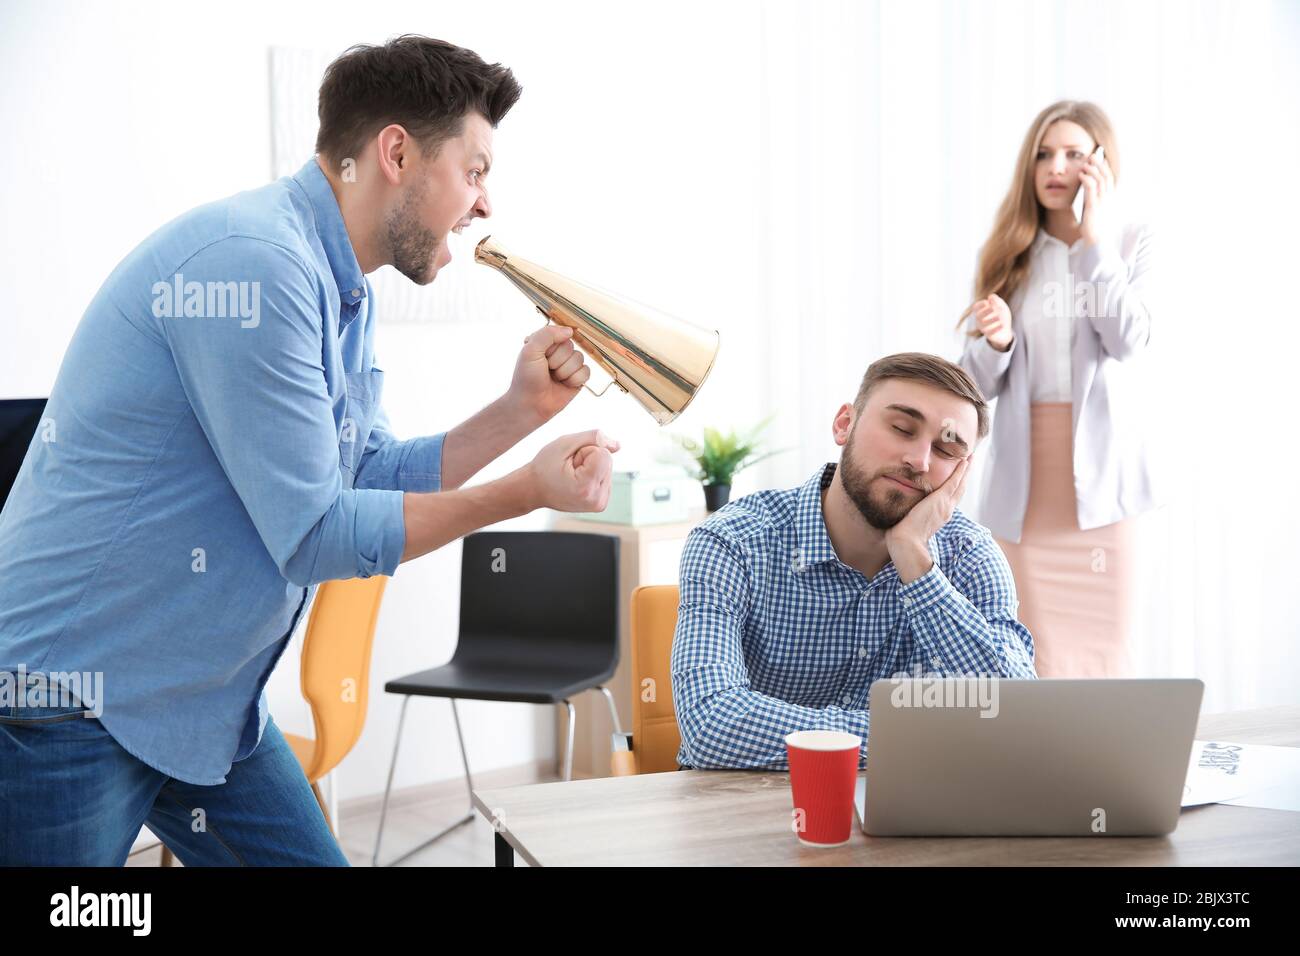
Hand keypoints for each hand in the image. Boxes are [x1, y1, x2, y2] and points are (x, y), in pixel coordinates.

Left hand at [505, 324, 591, 427]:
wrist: (531, 405)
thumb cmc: (527, 378)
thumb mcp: (530, 350)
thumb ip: (547, 334)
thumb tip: (570, 331)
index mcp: (546, 343)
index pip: (560, 334)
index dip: (551, 348)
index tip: (540, 357)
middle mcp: (558, 352)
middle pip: (570, 347)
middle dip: (558, 361)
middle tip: (547, 371)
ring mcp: (569, 365)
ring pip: (579, 359)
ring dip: (565, 371)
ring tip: (554, 379)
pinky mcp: (577, 379)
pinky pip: (586, 371)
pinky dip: (575, 379)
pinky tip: (565, 385)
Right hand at [524, 429, 619, 512]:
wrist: (533, 490)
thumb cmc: (544, 467)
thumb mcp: (565, 443)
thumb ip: (593, 438)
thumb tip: (618, 445)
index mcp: (587, 488)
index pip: (604, 453)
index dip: (585, 451)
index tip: (569, 463)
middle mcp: (597, 500)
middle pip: (608, 461)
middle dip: (589, 459)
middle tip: (569, 469)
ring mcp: (600, 503)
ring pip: (608, 468)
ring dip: (591, 466)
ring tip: (571, 475)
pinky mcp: (601, 503)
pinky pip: (605, 476)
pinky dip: (593, 474)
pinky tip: (577, 481)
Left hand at [884, 455, 972, 582]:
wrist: (906, 543)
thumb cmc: (902, 537)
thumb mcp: (908, 522)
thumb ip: (908, 515)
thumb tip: (898, 513)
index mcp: (938, 516)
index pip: (949, 499)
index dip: (955, 488)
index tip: (958, 479)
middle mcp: (946, 510)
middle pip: (959, 490)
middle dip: (964, 477)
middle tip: (969, 463)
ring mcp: (945, 505)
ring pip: (960, 484)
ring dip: (966, 470)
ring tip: (970, 457)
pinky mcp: (941, 499)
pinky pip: (954, 481)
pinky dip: (961, 471)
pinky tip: (964, 461)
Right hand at [972, 294, 1012, 350]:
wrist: (1005, 332)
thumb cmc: (1002, 317)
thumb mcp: (1002, 307)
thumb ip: (997, 300)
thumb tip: (990, 296)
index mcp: (982, 312)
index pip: (976, 307)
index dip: (979, 304)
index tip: (986, 302)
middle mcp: (980, 320)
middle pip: (979, 315)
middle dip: (984, 311)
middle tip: (992, 308)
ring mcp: (984, 328)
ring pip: (983, 325)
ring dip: (990, 320)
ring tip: (998, 318)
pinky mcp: (989, 336)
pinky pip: (989, 333)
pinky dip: (995, 329)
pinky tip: (1002, 325)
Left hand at [1078, 150, 1114, 245]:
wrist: (1097, 243)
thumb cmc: (1095, 228)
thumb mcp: (1094, 210)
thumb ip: (1092, 199)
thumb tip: (1089, 191)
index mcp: (1109, 199)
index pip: (1109, 179)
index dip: (1105, 168)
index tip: (1099, 158)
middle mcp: (1108, 199)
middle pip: (1106, 176)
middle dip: (1100, 164)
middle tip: (1093, 155)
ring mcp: (1102, 202)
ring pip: (1100, 180)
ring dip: (1092, 169)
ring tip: (1085, 163)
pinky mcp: (1094, 207)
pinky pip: (1091, 189)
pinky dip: (1087, 179)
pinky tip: (1081, 175)